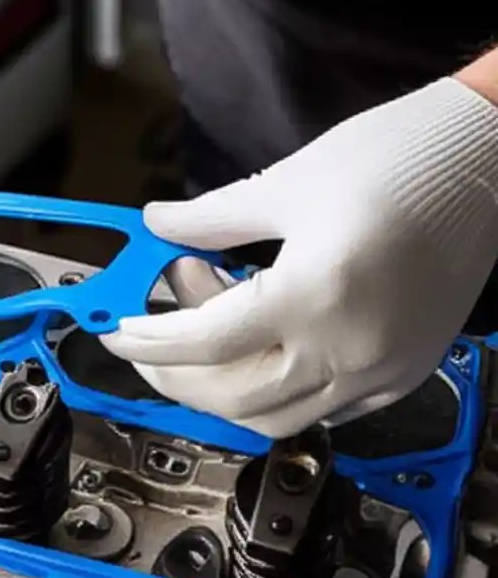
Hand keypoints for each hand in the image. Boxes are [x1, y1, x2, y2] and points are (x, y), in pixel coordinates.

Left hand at [102, 78, 497, 437]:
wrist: (487, 160)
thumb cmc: (399, 159)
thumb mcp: (284, 183)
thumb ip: (208, 217)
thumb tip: (155, 224)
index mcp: (314, 296)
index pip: (203, 343)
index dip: (148, 341)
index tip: (116, 332)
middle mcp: (349, 348)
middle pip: (230, 397)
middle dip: (173, 372)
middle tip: (147, 334)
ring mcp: (381, 370)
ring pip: (274, 418)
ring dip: (220, 387)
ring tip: (205, 323)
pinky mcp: (403, 374)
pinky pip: (322, 411)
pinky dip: (273, 391)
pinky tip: (257, 343)